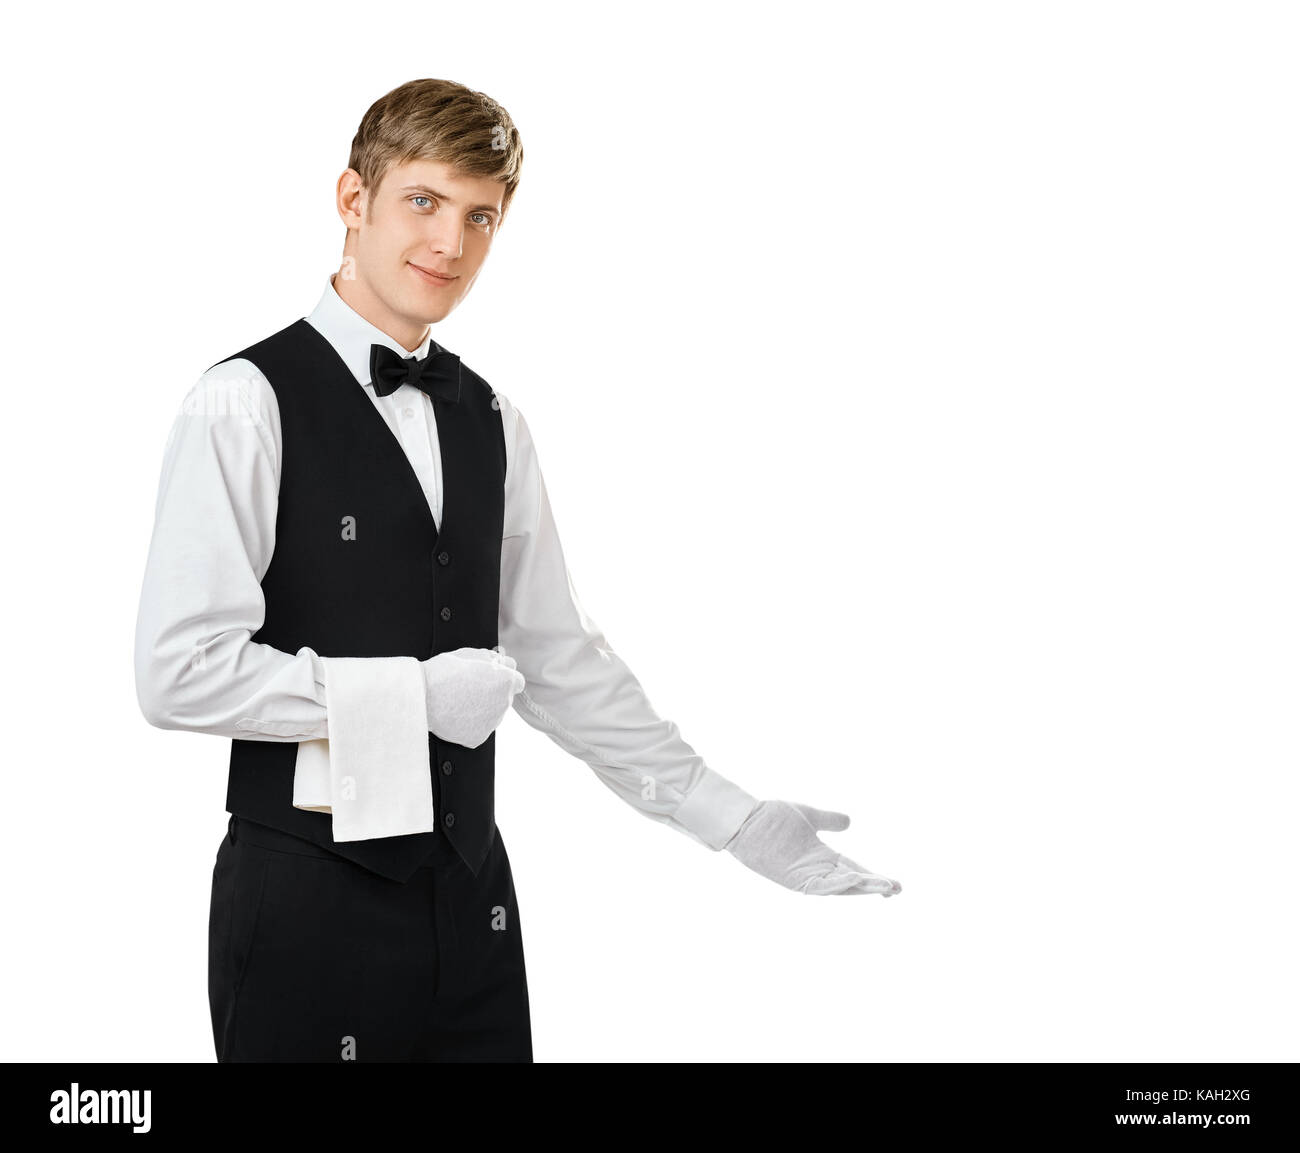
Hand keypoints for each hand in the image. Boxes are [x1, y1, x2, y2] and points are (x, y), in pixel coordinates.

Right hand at [421, 646, 525, 748]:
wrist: (421, 695)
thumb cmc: (445, 670)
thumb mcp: (473, 654)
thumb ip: (496, 660)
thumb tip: (506, 664)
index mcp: (507, 681)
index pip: (517, 682)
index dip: (503, 679)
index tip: (490, 679)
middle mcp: (504, 704)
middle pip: (505, 699)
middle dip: (492, 694)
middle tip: (468, 690)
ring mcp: (492, 723)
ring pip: (493, 715)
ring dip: (483, 709)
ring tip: (459, 702)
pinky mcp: (478, 737)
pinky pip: (479, 730)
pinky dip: (470, 725)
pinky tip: (456, 715)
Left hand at [723, 799, 901, 896]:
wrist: (745, 819)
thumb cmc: (771, 817)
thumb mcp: (808, 816)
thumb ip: (829, 820)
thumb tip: (850, 821)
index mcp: (822, 856)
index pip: (855, 869)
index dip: (874, 877)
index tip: (895, 884)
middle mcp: (817, 869)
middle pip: (852, 883)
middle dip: (874, 887)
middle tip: (897, 890)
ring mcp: (805, 876)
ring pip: (839, 888)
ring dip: (861, 888)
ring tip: (883, 886)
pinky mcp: (793, 879)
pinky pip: (819, 887)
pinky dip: (836, 885)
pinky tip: (853, 879)